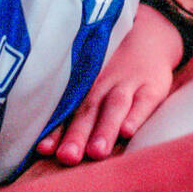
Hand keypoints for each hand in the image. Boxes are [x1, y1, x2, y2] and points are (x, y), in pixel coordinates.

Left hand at [36, 3, 183, 164]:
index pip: (67, 110)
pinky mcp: (152, 87)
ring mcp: (128, 84)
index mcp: (83, 86)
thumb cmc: (110, 66)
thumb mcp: (89, 77)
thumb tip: (40, 145)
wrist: (150, 34)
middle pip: (87, 111)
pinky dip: (136, 115)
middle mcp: (102, 85)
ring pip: (114, 107)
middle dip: (76, 135)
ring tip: (97, 152)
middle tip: (68, 157)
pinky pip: (144, 101)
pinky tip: (128, 132)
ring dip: (105, 129)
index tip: (44, 149)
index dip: (55, 130)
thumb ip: (69, 108)